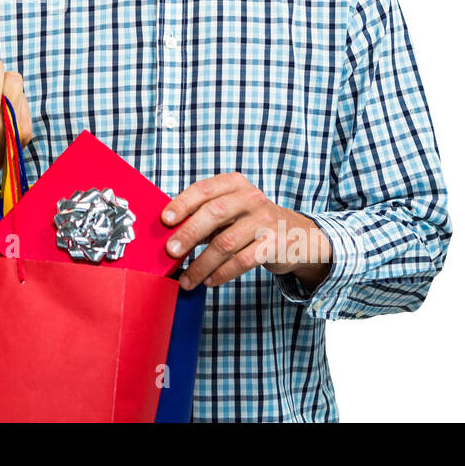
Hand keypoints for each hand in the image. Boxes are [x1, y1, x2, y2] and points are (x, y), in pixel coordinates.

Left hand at [161, 172, 331, 290]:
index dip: (182, 203)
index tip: (165, 220)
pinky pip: (243, 261)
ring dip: (202, 264)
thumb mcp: (231, 210)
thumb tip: (168, 233)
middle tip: (171, 252)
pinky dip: (222, 273)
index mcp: (235, 184)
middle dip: (189, 233)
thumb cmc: (252, 222)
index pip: (204, 189)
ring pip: (226, 243)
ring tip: (187, 279)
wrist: (299, 235)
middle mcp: (251, 198)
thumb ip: (204, 216)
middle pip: (214, 213)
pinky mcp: (275, 244)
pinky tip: (209, 281)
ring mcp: (265, 220)